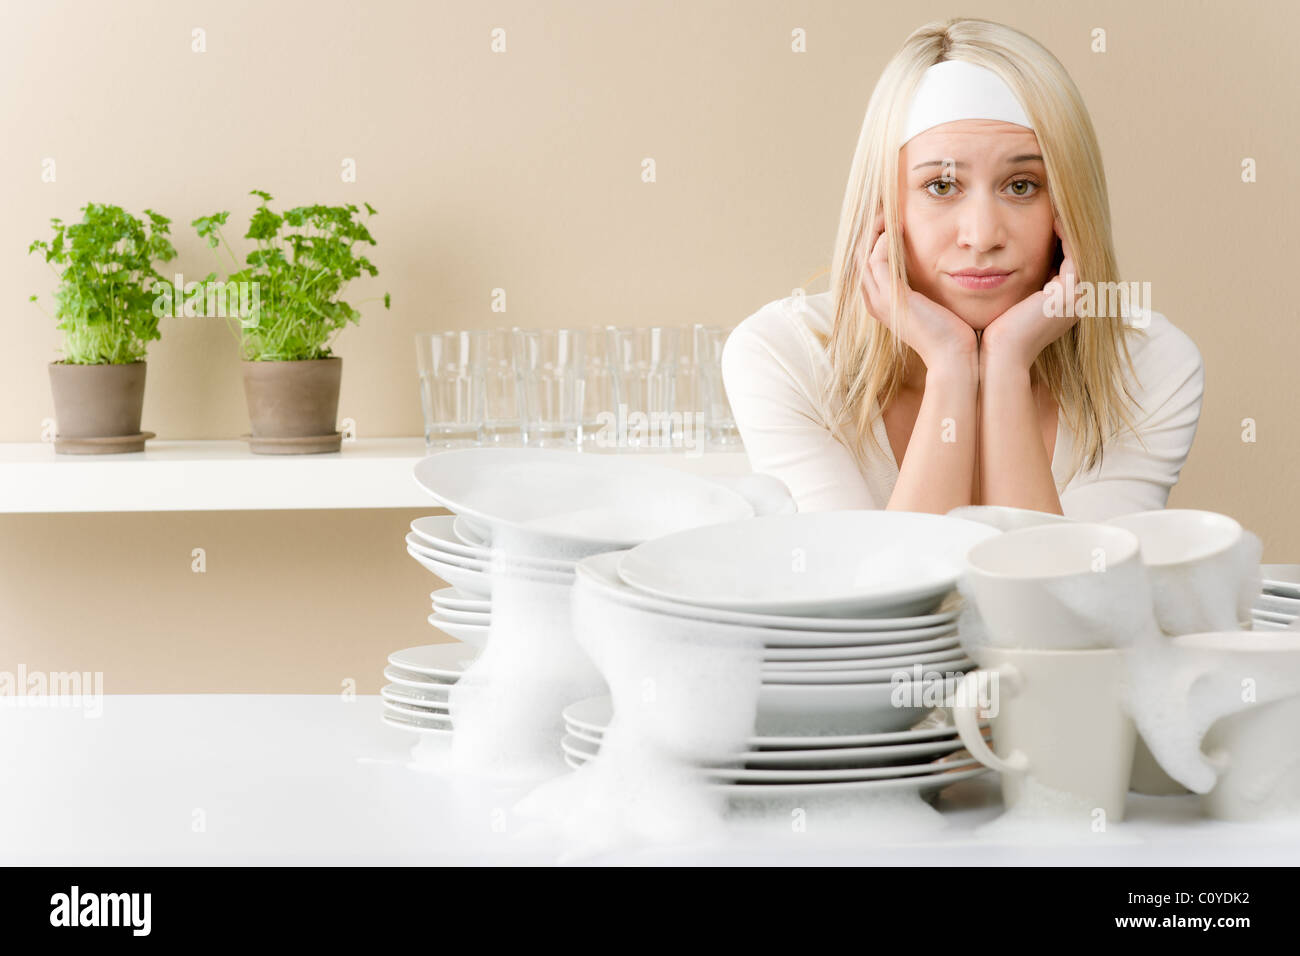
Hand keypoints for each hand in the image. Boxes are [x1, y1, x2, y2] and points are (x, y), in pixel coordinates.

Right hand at [856, 212, 977, 374]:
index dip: (872, 239)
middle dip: (868, 230)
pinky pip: (877, 261)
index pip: (866, 263)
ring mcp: (881, 301)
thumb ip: (926, 285)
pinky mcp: (892, 299)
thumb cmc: (952, 332)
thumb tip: (938, 266)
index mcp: (882, 302)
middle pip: (858, 256)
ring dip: (874, 230)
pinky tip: (897, 230)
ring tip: (888, 212)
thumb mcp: (934, 303)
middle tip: (884, 208)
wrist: (956, 357)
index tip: (888, 218)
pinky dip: (884, 243)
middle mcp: (875, 301)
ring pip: (863, 255)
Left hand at [980, 217, 1082, 371]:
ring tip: (1057, 204)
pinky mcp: (1071, 292)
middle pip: (1079, 254)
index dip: (1060, 239)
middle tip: (1057, 203)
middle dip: (1069, 229)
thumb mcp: (1010, 302)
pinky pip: (1075, 253)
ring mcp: (1078, 297)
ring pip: (1081, 251)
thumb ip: (1016, 285)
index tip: (1047, 216)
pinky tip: (1053, 218)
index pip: (1068, 262)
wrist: (997, 356)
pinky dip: (1067, 234)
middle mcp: (1078, 300)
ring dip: (1070, 227)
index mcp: (1066, 303)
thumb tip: (997, 265)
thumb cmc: (994, 333)